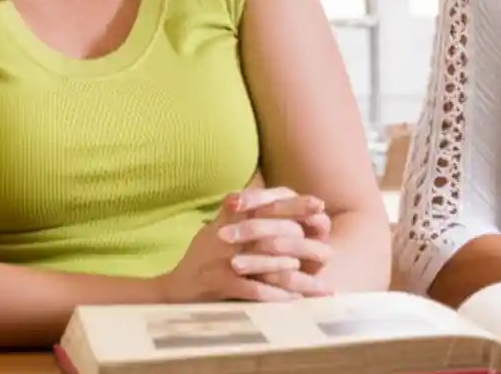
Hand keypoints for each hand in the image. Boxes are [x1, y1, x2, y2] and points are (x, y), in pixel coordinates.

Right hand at [157, 191, 330, 302]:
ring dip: (294, 274)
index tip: (319, 205)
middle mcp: (227, 234)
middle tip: (328, 254)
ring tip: (318, 284)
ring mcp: (221, 258)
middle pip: (271, 231)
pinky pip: (250, 288)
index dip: (293, 204)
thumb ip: (242, 212)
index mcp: (230, 218)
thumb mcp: (219, 228)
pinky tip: (292, 301)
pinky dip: (272, 295)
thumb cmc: (203, 259)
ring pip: (266, 261)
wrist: (172, 290)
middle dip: (303, 243)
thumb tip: (276, 199)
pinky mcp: (216, 282)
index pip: (266, 205)